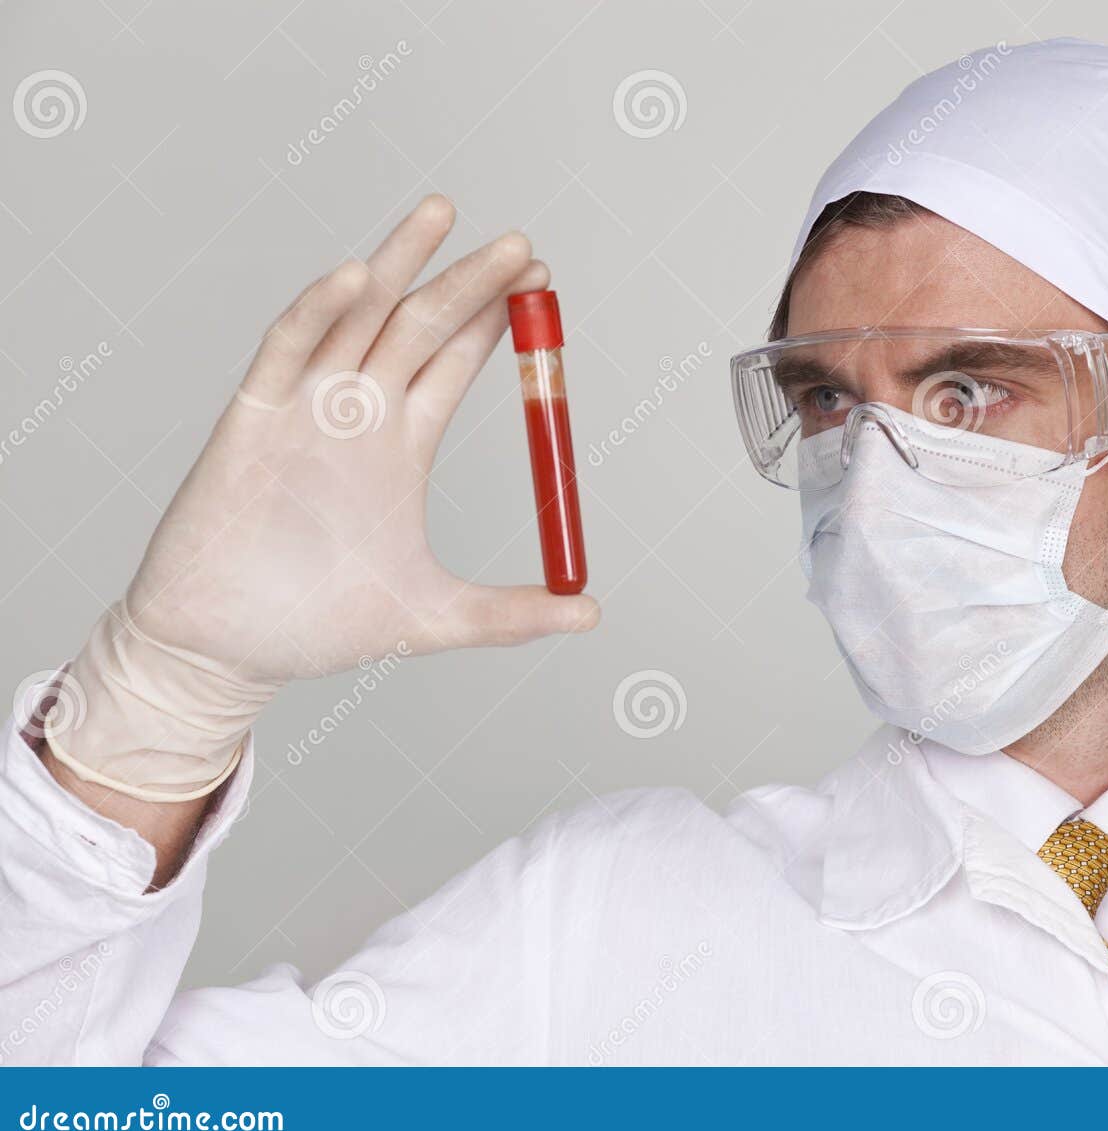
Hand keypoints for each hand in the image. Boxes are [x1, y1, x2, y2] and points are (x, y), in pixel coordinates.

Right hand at [52, 196, 597, 797]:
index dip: (496, 318)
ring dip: (398, 265)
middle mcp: (357, 415)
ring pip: (357, 317)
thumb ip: (512, 615)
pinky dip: (318, 312)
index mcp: (400, 445)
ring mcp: (305, 411)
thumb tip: (591, 612)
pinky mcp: (252, 422)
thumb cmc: (318, 628)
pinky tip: (358, 277)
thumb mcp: (434, 617)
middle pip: (420, 325)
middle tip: (521, 244)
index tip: (540, 280)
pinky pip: (287, 352)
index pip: (455, 360)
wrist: (228, 653)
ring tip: (443, 213)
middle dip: (469, 282)